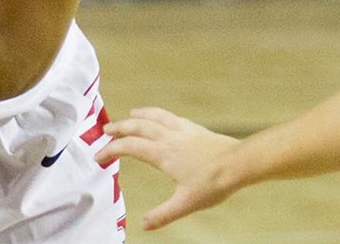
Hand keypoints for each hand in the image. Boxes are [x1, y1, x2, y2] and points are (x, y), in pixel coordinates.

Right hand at [97, 107, 241, 229]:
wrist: (239, 163)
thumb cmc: (214, 182)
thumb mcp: (186, 203)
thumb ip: (163, 214)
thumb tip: (144, 224)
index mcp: (163, 154)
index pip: (129, 147)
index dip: (111, 150)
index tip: (99, 157)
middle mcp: (170, 137)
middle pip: (137, 126)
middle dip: (119, 128)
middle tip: (105, 131)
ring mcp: (182, 130)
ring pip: (155, 116)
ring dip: (138, 116)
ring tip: (130, 115)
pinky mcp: (195, 129)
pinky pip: (170, 116)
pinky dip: (158, 114)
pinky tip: (161, 118)